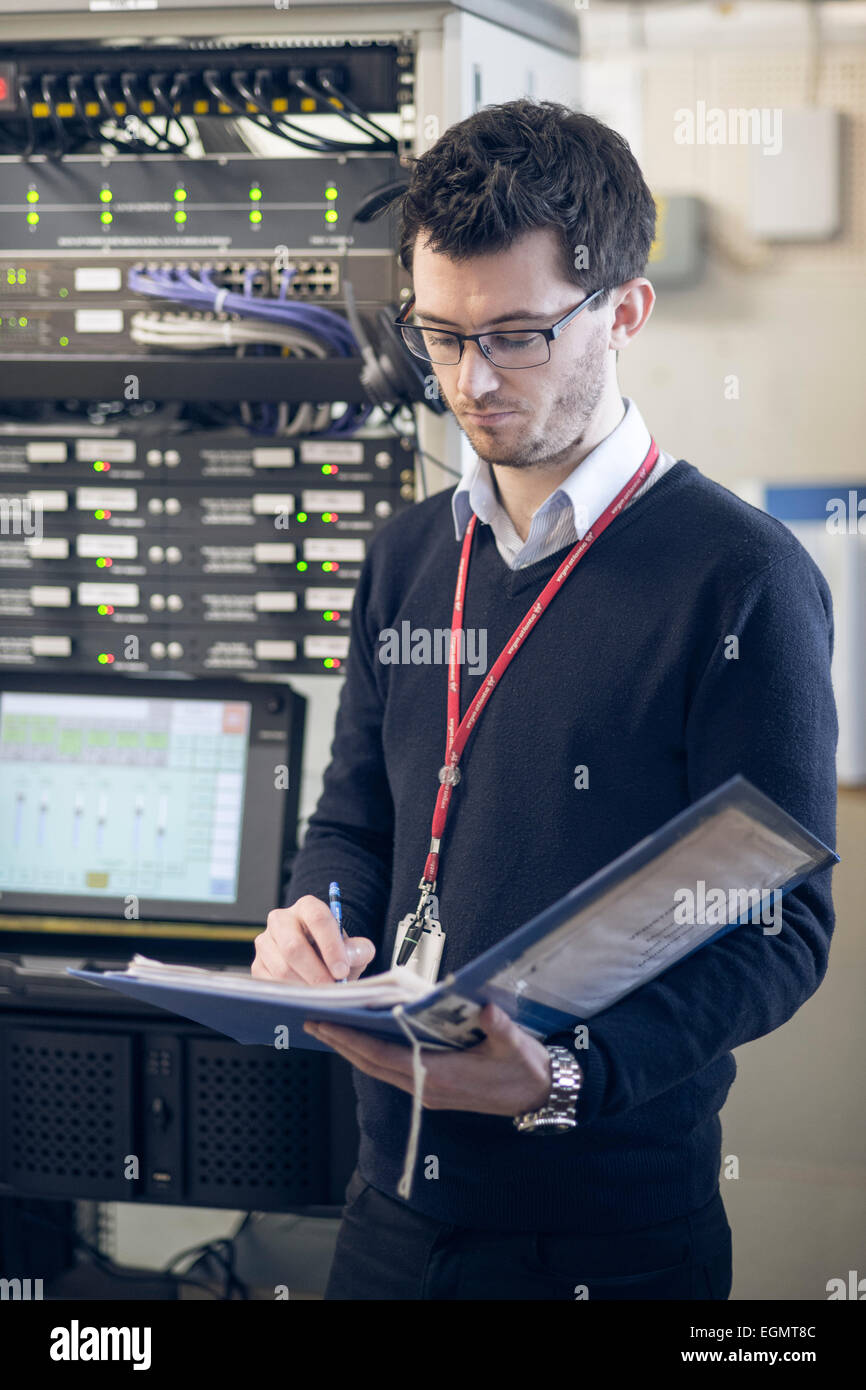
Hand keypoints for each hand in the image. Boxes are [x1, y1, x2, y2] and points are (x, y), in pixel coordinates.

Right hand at [252, 894, 375, 984]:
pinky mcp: (257, 964)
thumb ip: (358, 950)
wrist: (316, 962)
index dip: (331, 946)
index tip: (341, 971)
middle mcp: (281, 919)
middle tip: (331, 989)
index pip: (318, 919)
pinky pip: (271, 982)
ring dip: (304, 986)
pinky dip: (290, 994)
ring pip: (281, 968)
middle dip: (315, 972)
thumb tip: (350, 957)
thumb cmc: (334, 953)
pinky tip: (305, 997)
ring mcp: (265, 941)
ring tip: (321, 995)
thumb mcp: (353, 949)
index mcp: (307, 907)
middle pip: (293, 946)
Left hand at [304, 1002, 552, 1115]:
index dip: (354, 1040)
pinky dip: (374, 1054)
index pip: (386, 1056)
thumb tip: (483, 1008)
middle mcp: (428, 1087)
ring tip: (330, 1027)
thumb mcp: (514, 1044)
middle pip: (373, 1065)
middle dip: (341, 1043)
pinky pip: (393, 1071)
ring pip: (379, 1070)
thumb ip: (497, 1026)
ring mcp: (429, 1091)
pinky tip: (365, 1039)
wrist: (539, 1097)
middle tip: (313, 1021)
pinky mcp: (434, 1089)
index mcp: (442, 1076)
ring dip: (353, 1050)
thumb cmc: (524, 1068)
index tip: (328, 1024)